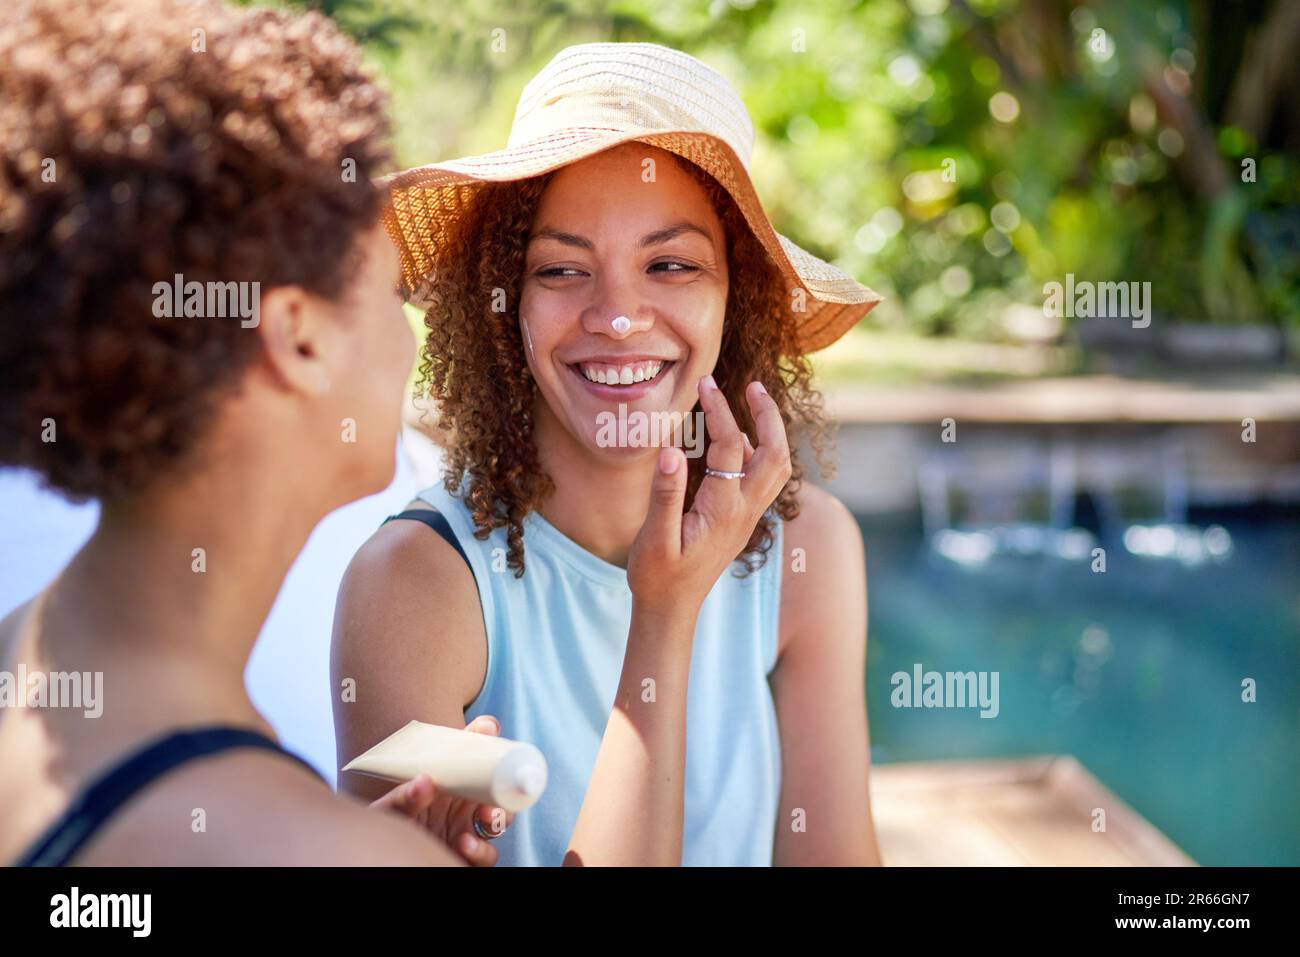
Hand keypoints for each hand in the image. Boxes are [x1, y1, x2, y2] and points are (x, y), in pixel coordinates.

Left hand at [367, 715, 514, 865]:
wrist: (381, 859)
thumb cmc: (387, 828)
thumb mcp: (389, 808)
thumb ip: (403, 796)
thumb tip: (425, 781)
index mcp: (450, 785)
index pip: (474, 758)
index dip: (485, 739)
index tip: (488, 728)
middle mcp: (463, 807)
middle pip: (499, 789)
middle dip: (505, 786)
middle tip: (497, 785)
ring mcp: (469, 832)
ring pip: (500, 822)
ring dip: (499, 818)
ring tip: (484, 816)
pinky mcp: (469, 857)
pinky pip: (488, 856)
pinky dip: (482, 851)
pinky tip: (465, 844)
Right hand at [627, 376, 791, 614]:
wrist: (672, 611)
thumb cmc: (658, 577)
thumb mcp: (654, 539)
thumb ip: (665, 495)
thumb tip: (672, 451)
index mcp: (723, 511)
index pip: (730, 446)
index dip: (720, 411)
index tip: (705, 384)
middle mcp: (744, 511)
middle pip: (776, 455)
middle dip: (769, 416)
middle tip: (753, 386)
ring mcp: (747, 517)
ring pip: (777, 468)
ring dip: (771, 432)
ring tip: (752, 401)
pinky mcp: (742, 521)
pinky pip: (764, 479)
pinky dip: (760, 451)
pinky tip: (740, 441)